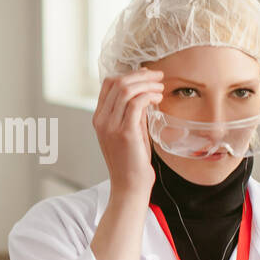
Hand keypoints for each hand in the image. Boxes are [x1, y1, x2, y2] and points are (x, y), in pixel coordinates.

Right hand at [93, 69, 162, 197]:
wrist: (130, 185)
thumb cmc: (132, 160)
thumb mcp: (130, 130)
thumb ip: (133, 112)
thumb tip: (146, 93)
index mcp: (99, 118)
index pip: (108, 84)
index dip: (129, 74)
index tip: (147, 74)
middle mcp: (101, 120)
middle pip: (118, 82)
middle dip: (141, 75)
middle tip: (158, 76)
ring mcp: (111, 126)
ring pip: (127, 89)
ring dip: (147, 84)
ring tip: (160, 87)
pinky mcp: (125, 132)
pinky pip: (136, 103)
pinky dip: (149, 95)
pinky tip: (158, 98)